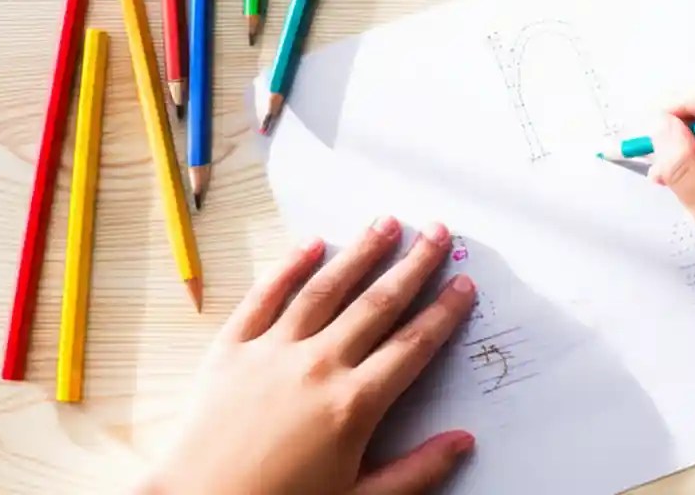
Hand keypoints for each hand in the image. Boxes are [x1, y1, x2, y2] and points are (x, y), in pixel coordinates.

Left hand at [141, 216, 477, 494]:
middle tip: (437, 232)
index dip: (443, 313)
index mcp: (353, 406)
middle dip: (413, 265)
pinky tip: (311, 243)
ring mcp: (272, 352)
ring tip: (387, 223)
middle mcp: (317, 366)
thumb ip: (415, 472)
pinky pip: (265, 297)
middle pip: (378, 305)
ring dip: (360, 253)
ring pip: (326, 290)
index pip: (412, 347)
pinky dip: (289, 267)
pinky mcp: (231, 349)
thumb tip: (462, 442)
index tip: (463, 285)